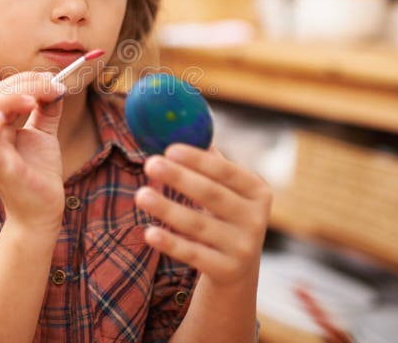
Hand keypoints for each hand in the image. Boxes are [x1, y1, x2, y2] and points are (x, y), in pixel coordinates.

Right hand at [0, 72, 66, 230]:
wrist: (44, 209)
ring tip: (35, 100)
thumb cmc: (39, 173)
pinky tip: (4, 118)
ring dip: (9, 99)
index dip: (27, 80)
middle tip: (53, 87)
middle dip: (23, 85)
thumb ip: (47, 109)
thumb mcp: (45, 133)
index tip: (55, 81)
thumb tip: (57, 85)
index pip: (2, 91)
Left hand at [134, 144, 271, 286]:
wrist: (238, 269)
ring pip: (198, 226)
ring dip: (168, 209)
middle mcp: (256, 220)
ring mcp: (243, 248)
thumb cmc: (225, 216)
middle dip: (179, 179)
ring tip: (140, 195)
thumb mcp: (227, 192)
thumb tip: (182, 126)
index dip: (198, 160)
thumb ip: (210, 163)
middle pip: (212, 196)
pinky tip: (149, 232)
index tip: (169, 148)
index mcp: (257, 192)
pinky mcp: (226, 271)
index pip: (226, 172)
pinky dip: (171, 243)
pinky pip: (193, 255)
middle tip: (150, 164)